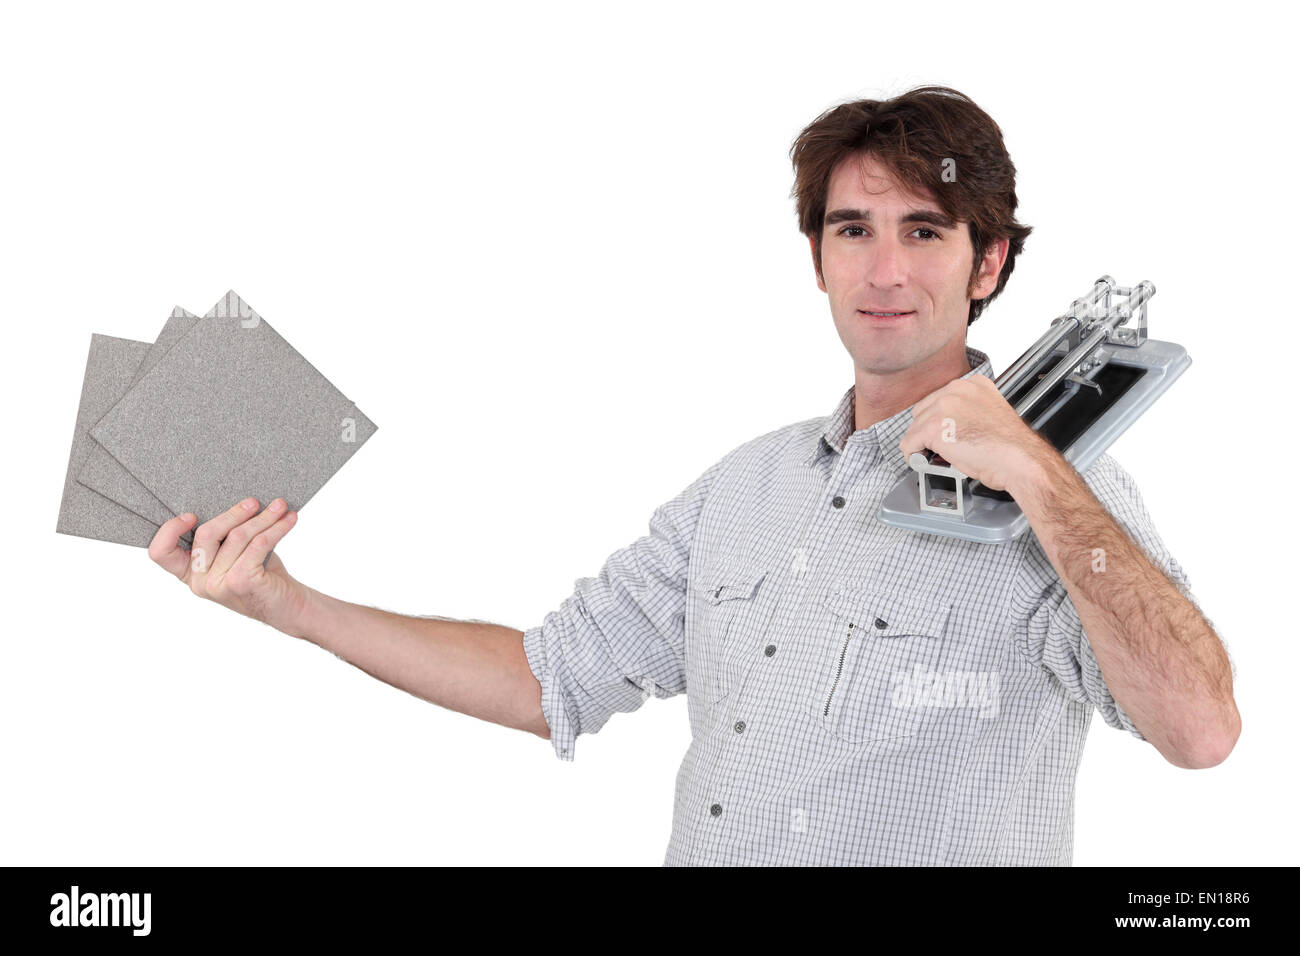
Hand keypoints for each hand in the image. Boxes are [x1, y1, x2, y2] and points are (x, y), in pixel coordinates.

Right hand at [149, 497, 308, 633]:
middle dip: (234, 513)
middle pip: (206, 533)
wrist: (289, 605)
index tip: (192, 515)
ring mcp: (218, 585)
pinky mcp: (241, 582)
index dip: (169, 530)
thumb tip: (237, 498)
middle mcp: (199, 582)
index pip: (161, 553)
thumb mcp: (235, 554)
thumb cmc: (261, 574)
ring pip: (238, 536)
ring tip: (281, 507)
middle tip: (255, 502)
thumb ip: (224, 535)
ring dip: (265, 518)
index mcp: (190, 573)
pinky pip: (258, 543)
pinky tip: (290, 519)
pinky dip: (277, 528)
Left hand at [899, 375, 1055, 494]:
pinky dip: (914, 456)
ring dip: (923, 445)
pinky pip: (909, 444)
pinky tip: (929, 461)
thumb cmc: (1011, 447)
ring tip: (943, 457)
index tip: (949, 435)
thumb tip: (950, 425)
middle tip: (945, 449)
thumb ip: (969, 412)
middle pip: (922, 412)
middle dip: (928, 432)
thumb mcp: (991, 415)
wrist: (1020, 460)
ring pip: (914, 429)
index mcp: (973, 384)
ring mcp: (943, 407)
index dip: (941, 422)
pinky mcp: (933, 427)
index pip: (939, 400)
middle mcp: (956, 390)